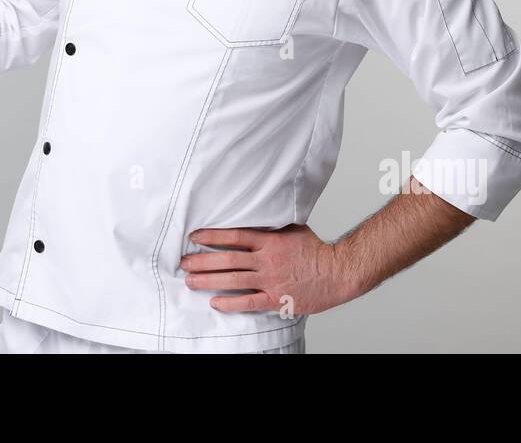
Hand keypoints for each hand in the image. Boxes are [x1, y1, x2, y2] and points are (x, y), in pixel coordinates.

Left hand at [181, 223, 350, 316]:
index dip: (212, 236)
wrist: (337, 272)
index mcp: (270, 241)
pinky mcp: (277, 298)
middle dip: (202, 260)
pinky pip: (249, 302)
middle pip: (228, 259)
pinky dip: (231, 303)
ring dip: (209, 281)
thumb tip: (254, 217)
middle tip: (183, 262)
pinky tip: (216, 303)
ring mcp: (271, 280)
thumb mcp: (293, 229)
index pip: (235, 236)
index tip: (194, 237)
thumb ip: (272, 226)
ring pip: (234, 280)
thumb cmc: (316, 251)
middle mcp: (267, 260)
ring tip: (191, 281)